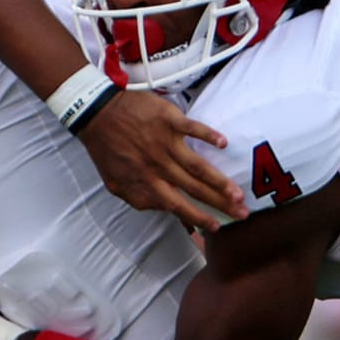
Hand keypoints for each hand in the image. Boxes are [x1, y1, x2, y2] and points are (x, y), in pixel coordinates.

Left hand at [78, 90, 246, 230]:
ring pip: (198, 166)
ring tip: (237, 192)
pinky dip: (208, 135)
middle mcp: (159, 166)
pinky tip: (223, 143)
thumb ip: (140, 198)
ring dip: (219, 181)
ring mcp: (165, 143)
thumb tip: (161, 209)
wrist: (96, 113)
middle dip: (220, 204)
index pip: (179, 207)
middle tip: (242, 213)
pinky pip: (192, 129)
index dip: (200, 218)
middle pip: (195, 189)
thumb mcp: (116, 182)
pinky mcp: (168, 120)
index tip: (219, 226)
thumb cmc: (107, 148)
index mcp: (147, 183)